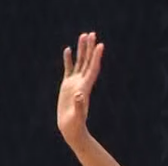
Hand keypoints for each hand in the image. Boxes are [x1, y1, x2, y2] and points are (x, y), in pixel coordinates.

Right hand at [57, 32, 104, 146]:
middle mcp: (82, 82)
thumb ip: (79, 105)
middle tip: (92, 34)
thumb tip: (80, 95)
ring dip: (81, 49)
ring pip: (79, 62)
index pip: (93, 69)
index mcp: (85, 87)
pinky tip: (68, 50)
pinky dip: (68, 59)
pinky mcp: (67, 86)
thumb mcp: (77, 116)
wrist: (71, 129)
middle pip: (87, 62)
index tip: (100, 45)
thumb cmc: (75, 124)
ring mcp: (74, 83)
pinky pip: (68, 69)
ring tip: (83, 36)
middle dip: (90, 48)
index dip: (97, 57)